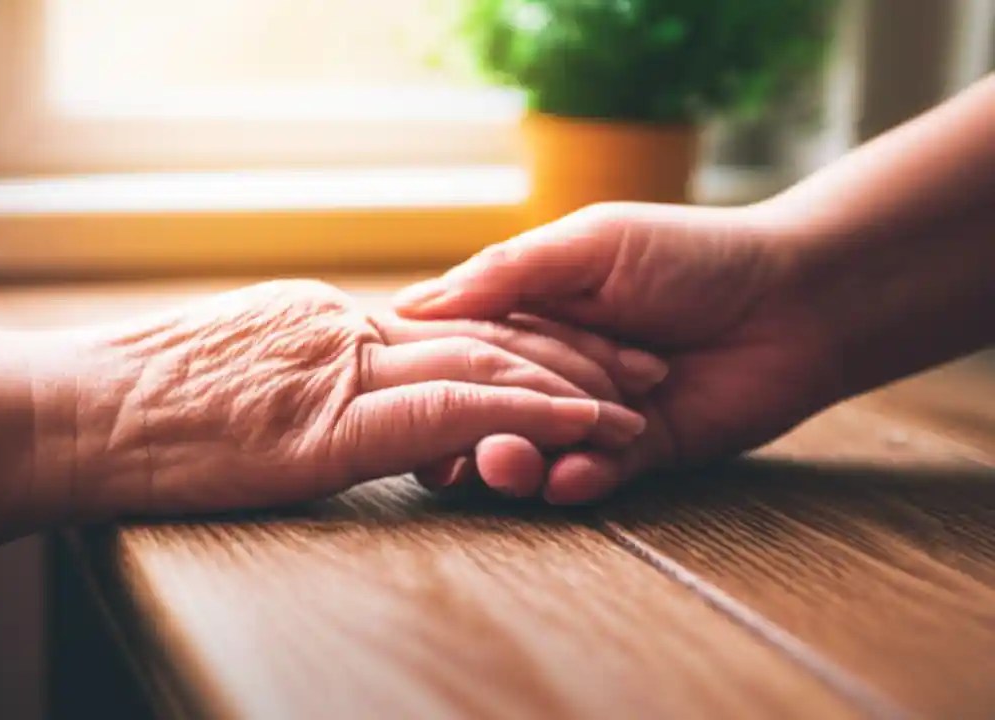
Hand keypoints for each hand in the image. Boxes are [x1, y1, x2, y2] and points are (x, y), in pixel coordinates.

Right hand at [53, 279, 648, 515]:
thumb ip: (293, 375)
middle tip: (637, 366)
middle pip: (486, 332)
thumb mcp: (227, 380)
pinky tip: (578, 424)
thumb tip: (324, 402)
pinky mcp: (335, 420)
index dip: (523, 337)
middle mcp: (344, 326)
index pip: (448, 324)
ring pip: (485, 362)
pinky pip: (453, 406)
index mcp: (323, 318)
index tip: (576, 353)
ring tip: (634, 401)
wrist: (73, 416)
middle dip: (571, 352)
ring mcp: (340, 366)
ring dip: (568, 384)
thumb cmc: (134, 412)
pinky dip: (524, 412)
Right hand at [395, 202, 839, 502]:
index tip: (400, 402)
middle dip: (472, 433)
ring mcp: (595, 411)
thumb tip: (413, 303)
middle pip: (491, 410)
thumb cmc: (693, 254)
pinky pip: (596, 474)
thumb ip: (508, 275)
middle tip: (459, 457)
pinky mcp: (640, 451)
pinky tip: (574, 476)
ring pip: (537, 449)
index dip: (434, 378)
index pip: (463, 352)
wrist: (798, 298)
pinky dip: (579, 479)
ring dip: (519, 463)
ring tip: (515, 466)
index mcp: (532, 310)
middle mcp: (555, 365)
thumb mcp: (590, 245)